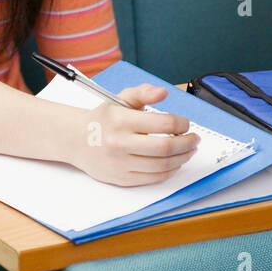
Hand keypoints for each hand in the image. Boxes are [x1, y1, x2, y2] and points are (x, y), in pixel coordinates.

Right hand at [70, 84, 198, 185]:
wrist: (76, 141)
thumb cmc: (103, 119)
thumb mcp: (120, 99)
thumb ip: (143, 93)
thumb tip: (163, 92)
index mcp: (120, 120)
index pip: (161, 123)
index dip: (180, 124)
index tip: (185, 123)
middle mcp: (119, 143)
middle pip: (164, 148)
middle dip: (187, 143)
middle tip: (194, 139)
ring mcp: (120, 164)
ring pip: (162, 166)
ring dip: (182, 158)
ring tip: (189, 150)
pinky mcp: (122, 178)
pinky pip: (153, 178)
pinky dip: (169, 171)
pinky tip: (175, 162)